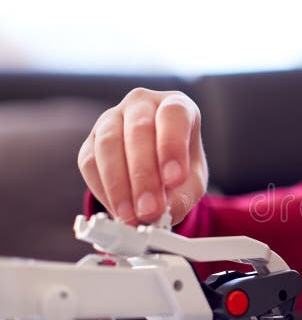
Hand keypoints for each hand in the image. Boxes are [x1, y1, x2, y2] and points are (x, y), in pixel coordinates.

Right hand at [78, 88, 207, 224]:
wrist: (158, 169)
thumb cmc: (180, 167)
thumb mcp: (193, 182)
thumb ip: (182, 196)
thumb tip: (161, 213)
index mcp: (177, 105)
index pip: (174, 114)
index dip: (172, 146)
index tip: (174, 179)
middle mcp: (142, 104)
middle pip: (139, 130)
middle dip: (144, 175)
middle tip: (150, 209)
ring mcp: (112, 118)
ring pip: (109, 144)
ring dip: (119, 185)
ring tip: (132, 215)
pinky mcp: (91, 140)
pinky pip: (90, 162)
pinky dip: (103, 189)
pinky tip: (118, 209)